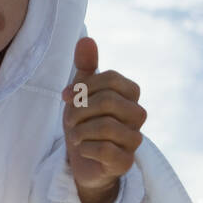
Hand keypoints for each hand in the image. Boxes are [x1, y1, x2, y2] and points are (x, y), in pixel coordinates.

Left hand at [61, 37, 146, 202]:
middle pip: (108, 101)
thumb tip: (86, 40)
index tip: (65, 96)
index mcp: (130, 94)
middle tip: (69, 121)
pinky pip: (105, 150)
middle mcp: (137, 115)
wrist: (84, 162)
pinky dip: (86, 148)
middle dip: (79, 110)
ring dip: (80, 131)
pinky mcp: (125, 162)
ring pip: (106, 126)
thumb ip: (85, 68)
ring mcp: (134, 140)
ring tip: (75, 136)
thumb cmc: (85, 124)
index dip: (83, 86)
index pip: (110, 79)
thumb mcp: (81, 95)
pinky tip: (83, 149)